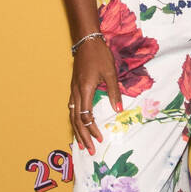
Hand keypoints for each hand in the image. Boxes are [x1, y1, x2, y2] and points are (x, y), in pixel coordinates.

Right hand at [68, 39, 122, 155]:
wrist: (86, 41)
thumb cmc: (100, 55)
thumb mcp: (111, 73)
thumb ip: (114, 92)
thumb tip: (119, 110)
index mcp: (85, 90)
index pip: (85, 116)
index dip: (91, 129)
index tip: (99, 138)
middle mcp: (76, 92)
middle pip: (76, 120)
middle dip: (82, 136)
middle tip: (89, 150)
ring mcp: (73, 90)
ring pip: (71, 115)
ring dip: (76, 130)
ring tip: (81, 143)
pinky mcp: (73, 87)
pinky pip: (71, 108)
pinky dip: (74, 120)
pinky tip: (77, 125)